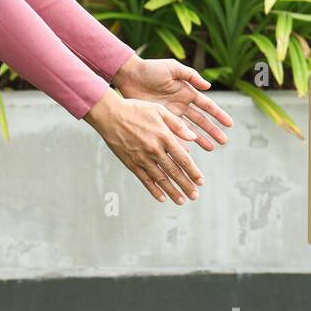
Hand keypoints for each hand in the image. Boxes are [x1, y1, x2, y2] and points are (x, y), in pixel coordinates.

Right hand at [84, 91, 203, 203]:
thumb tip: (194, 138)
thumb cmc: (136, 109)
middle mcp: (154, 150)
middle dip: (185, 185)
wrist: (109, 114)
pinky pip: (144, 179)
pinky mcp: (131, 163)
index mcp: (164, 136)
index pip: (183, 159)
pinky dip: (153, 190)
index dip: (193, 172)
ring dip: (172, 191)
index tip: (201, 182)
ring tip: (181, 201)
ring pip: (160, 179)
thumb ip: (177, 125)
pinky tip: (162, 198)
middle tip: (194, 196)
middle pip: (174, 172)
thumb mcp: (159, 111)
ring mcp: (142, 158)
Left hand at [112, 56, 232, 151]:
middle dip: (213, 131)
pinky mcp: (160, 120)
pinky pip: (172, 134)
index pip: (207, 106)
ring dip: (200, 139)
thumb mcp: (173, 68)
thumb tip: (208, 86)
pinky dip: (180, 142)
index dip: (219, 115)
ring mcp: (171, 114)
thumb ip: (191, 75)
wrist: (129, 76)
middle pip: (201, 121)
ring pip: (190, 130)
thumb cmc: (151, 69)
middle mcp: (181, 105)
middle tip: (223, 142)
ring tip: (211, 148)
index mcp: (187, 92)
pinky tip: (188, 151)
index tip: (229, 124)